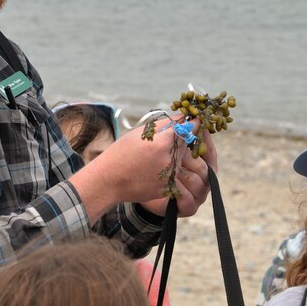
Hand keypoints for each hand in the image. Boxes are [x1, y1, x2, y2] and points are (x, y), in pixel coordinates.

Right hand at [67, 113, 216, 221]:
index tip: (197, 120)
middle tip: (172, 136)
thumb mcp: (140, 133)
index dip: (193, 124)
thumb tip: (183, 117)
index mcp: (162, 143)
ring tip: (156, 154)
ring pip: (182, 160)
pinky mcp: (168, 188)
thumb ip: (165, 125)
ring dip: (176, 154)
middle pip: (186, 144)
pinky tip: (154, 167)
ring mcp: (170, 176)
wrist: (109, 181)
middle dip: (182, 139)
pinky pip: (176, 173)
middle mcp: (169, 160)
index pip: (188, 130)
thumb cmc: (121, 153)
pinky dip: (170, 168)